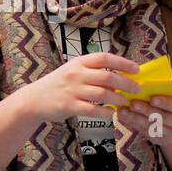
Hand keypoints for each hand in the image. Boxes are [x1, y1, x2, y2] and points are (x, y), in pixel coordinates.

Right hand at [20, 51, 140, 123]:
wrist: (34, 99)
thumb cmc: (59, 84)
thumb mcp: (74, 70)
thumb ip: (93, 71)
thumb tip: (121, 75)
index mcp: (79, 62)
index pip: (104, 58)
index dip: (123, 63)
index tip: (137, 69)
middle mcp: (76, 74)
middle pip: (107, 76)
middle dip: (126, 83)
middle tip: (137, 89)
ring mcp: (72, 90)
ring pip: (102, 93)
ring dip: (117, 98)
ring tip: (125, 102)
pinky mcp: (68, 106)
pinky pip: (92, 109)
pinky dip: (105, 112)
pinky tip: (111, 113)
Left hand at [117, 93, 171, 161]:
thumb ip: (167, 91)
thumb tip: (144, 80)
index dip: (166, 103)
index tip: (153, 99)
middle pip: (163, 118)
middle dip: (147, 111)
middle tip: (134, 104)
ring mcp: (170, 134)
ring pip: (152, 127)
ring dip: (136, 118)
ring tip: (123, 110)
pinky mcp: (159, 140)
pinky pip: (144, 132)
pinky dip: (132, 124)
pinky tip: (123, 117)